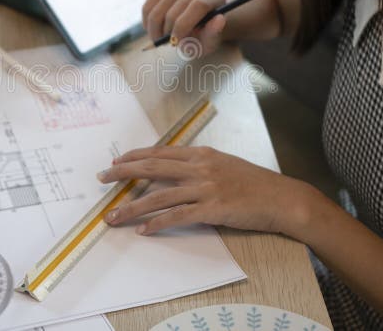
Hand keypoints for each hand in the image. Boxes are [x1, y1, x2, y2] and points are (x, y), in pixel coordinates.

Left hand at [96, 145, 313, 235]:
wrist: (281, 198)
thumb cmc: (254, 183)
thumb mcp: (224, 164)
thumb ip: (199, 165)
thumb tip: (175, 170)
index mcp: (201, 154)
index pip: (160, 153)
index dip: (134, 157)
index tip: (115, 163)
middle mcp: (200, 167)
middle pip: (153, 168)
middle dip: (123, 174)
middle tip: (101, 179)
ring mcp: (206, 187)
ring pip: (160, 196)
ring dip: (133, 207)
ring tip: (114, 216)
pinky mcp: (213, 209)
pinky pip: (178, 216)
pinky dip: (158, 223)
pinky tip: (144, 230)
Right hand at [142, 0, 226, 55]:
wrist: (198, 23)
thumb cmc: (204, 35)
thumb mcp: (210, 41)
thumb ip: (214, 34)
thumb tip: (219, 20)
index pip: (197, 6)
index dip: (183, 25)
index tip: (175, 41)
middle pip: (174, 12)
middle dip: (167, 33)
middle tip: (168, 44)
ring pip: (157, 12)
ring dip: (155, 31)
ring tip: (161, 39)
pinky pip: (147, 7)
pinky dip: (147, 23)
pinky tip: (154, 29)